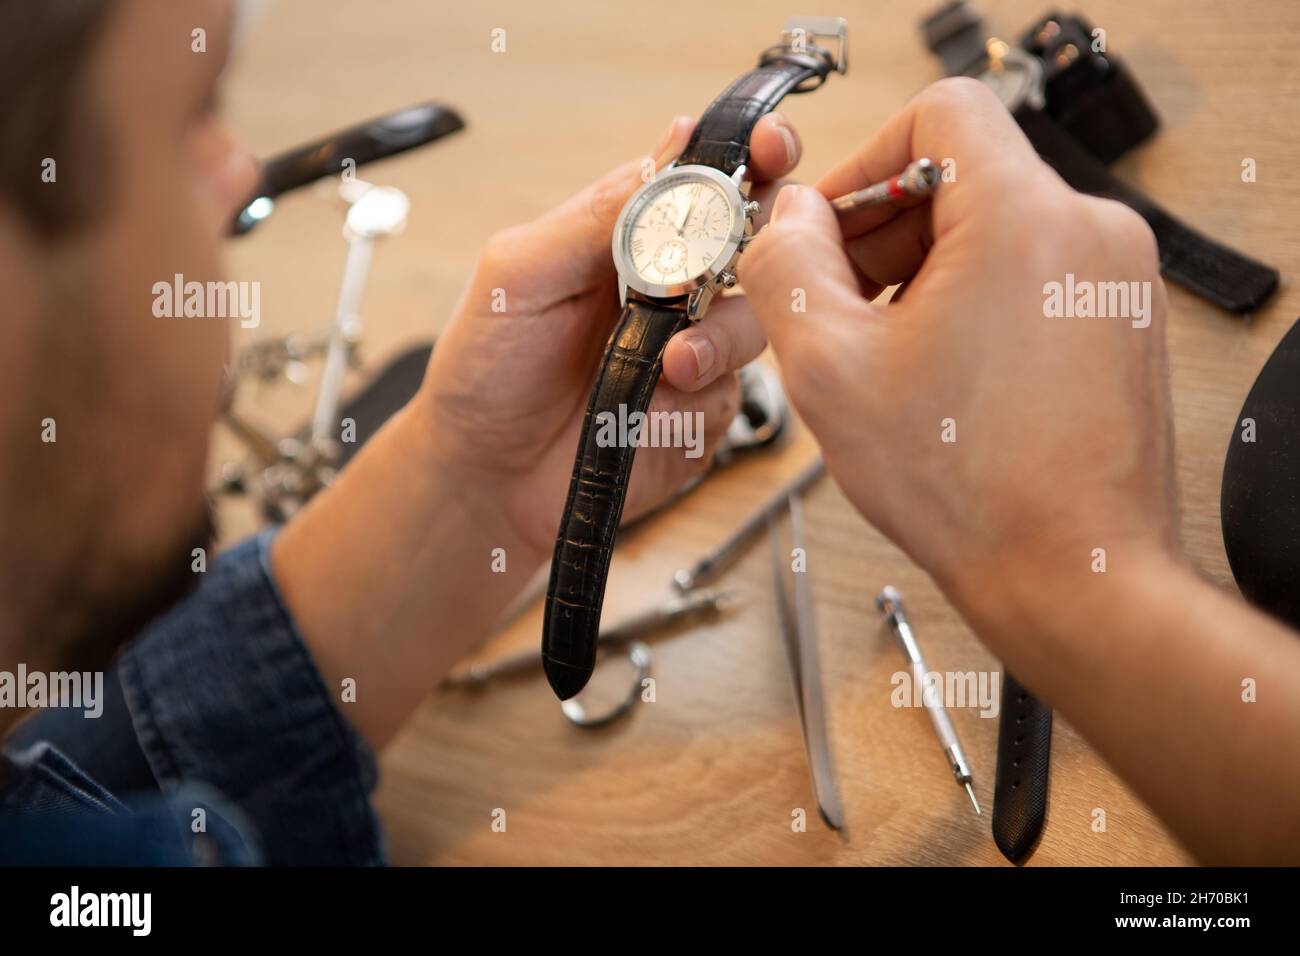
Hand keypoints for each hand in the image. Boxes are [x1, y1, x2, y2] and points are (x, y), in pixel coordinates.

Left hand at [420, 114, 800, 558]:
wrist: (484, 474)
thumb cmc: (486, 368)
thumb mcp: (524, 271)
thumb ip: (601, 213)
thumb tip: (676, 143)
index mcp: (631, 235)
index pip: (707, 178)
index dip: (748, 155)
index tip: (767, 149)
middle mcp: (673, 285)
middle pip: (758, 240)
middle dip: (767, 240)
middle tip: (731, 261)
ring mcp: (694, 348)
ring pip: (755, 321)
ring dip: (721, 336)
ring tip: (672, 363)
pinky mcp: (702, 411)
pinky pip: (735, 392)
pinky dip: (701, 398)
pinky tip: (655, 411)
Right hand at [738, 78, 1176, 622]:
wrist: (1072, 574)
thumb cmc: (972, 489)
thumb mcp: (830, 369)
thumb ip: (786, 268)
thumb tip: (787, 223)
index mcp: (1022, 219)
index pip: (938, 110)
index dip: (863, 162)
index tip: (828, 228)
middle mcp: (1087, 232)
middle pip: (962, 176)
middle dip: (881, 235)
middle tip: (834, 306)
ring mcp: (1113, 280)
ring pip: (992, 232)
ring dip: (920, 277)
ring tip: (883, 357)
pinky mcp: (1119, 322)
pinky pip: (1028, 277)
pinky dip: (970, 305)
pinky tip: (935, 377)